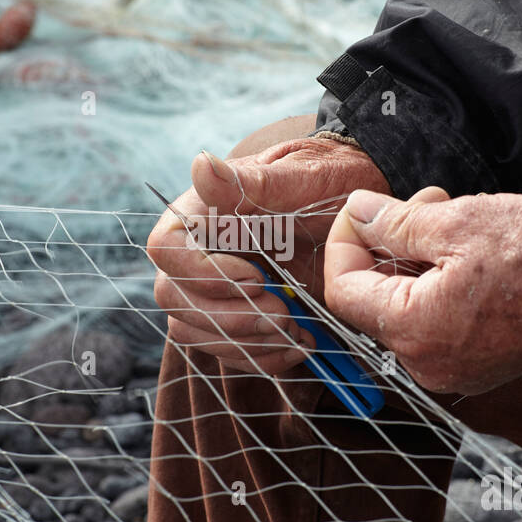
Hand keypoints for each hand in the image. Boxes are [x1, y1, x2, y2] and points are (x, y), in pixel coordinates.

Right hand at [147, 137, 389, 372]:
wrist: (354, 212)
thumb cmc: (327, 184)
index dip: (203, 273)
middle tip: (283, 314)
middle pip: (174, 297)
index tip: (257, 278)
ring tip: (295, 331)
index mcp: (201, 211)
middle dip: (228, 316)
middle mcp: (195, 251)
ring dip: (244, 343)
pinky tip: (300, 344)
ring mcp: (209, 288)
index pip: (167, 248)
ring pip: (193, 331)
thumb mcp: (301, 178)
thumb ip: (251, 182)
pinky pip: (224, 350)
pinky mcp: (232, 316)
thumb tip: (201, 164)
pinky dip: (261, 357)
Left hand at [323, 188, 521, 394]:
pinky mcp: (478, 366)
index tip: (364, 211)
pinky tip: (467, 251)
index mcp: (412, 330)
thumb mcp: (456, 222)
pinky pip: (437, 324)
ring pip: (407, 308)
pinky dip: (439, 285)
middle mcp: (425, 363)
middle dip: (388, 244)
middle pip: (375, 300)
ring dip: (416, 259)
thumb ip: (394, 223)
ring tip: (451, 215)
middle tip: (423, 202)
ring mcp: (453, 370)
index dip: (345, 244)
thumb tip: (357, 214)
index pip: (342, 290)